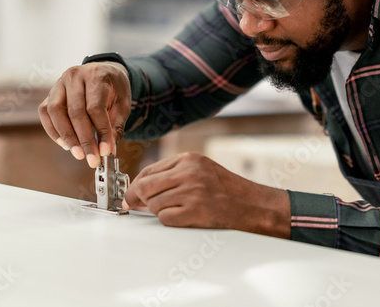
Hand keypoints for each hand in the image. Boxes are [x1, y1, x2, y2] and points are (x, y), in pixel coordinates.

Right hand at [39, 62, 130, 167]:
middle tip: (92, 159)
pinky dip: (53, 131)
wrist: (103, 71)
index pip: (95, 107)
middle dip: (84, 140)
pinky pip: (45, 113)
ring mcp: (58, 83)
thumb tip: (107, 151)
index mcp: (96, 75)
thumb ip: (115, 126)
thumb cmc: (113, 89)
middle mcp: (74, 76)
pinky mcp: (50, 93)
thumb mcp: (122, 104)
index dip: (101, 132)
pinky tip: (65, 145)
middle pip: (75, 111)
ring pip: (56, 112)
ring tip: (79, 154)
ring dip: (67, 137)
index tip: (105, 152)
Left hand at [122, 153, 290, 238]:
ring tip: (175, 208)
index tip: (130, 194)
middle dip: (137, 198)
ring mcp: (191, 192)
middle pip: (145, 187)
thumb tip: (140, 186)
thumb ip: (173, 173)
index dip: (135, 185)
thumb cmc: (226, 188)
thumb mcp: (200, 168)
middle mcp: (188, 173)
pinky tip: (181, 216)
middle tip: (134, 205)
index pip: (148, 171)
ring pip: (153, 204)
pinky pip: (164, 218)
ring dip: (158, 210)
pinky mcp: (194, 211)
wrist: (249, 204)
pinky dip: (168, 220)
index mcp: (188, 159)